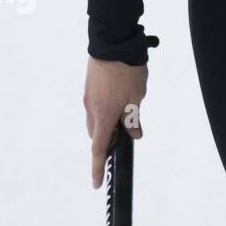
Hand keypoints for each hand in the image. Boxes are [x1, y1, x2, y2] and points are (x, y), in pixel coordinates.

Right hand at [84, 56, 147, 188]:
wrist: (112, 42)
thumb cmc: (127, 70)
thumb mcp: (137, 97)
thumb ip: (133, 118)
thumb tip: (134, 133)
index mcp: (104, 115)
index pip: (98, 148)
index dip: (97, 168)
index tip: (96, 183)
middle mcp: (91, 109)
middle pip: (98, 134)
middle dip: (108, 141)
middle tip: (124, 138)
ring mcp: (88, 98)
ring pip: (97, 120)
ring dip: (108, 123)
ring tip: (128, 112)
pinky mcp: (89, 87)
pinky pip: (96, 106)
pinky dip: (106, 110)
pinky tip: (121, 98)